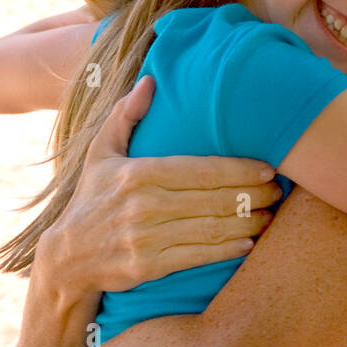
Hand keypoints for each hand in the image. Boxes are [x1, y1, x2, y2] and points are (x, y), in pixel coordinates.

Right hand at [39, 76, 284, 294]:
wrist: (67, 256)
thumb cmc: (92, 197)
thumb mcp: (100, 151)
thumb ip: (126, 114)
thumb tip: (151, 80)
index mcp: (138, 173)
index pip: (202, 169)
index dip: (240, 169)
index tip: (268, 168)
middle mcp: (144, 205)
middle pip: (213, 199)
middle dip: (252, 195)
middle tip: (278, 192)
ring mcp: (146, 237)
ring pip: (211, 228)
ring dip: (247, 223)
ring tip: (270, 216)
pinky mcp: (148, 266)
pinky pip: (198, 256)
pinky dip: (227, 250)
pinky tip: (248, 243)